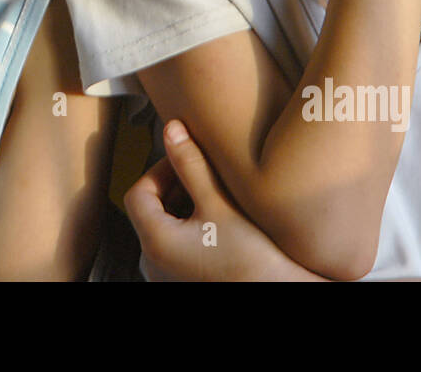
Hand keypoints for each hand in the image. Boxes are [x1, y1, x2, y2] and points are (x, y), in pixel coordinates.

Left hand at [124, 119, 329, 281]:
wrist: (282, 291)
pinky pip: (175, 247)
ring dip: (182, 208)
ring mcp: (166, 277)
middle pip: (150, 211)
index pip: (138, 193)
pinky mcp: (182, 282)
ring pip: (163, 228)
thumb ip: (190, 163)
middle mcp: (153, 264)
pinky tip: (217, 224)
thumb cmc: (252, 253)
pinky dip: (189, 229)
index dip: (159, 170)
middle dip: (173, 188)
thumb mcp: (219, 201)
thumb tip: (171, 129)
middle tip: (203, 176)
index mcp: (155, 242)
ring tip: (213, 199)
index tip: (185, 161)